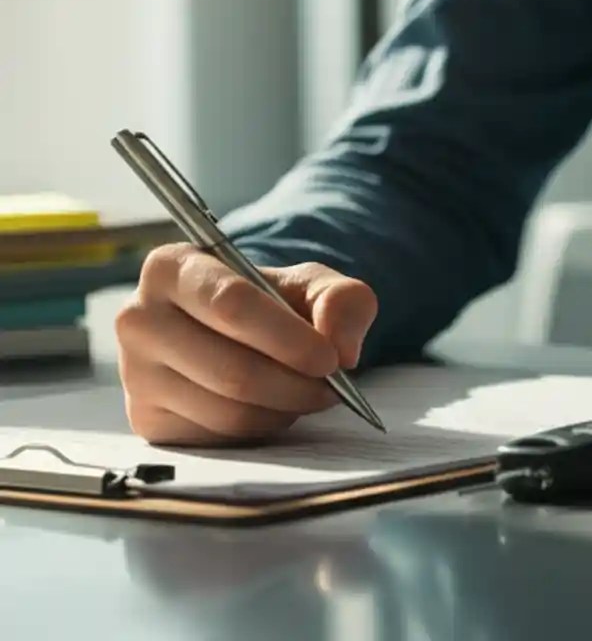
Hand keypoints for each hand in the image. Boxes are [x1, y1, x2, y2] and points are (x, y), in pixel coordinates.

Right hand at [115, 244, 377, 445]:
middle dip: (296, 384)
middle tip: (331, 385)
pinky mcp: (146, 420)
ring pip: (229, 410)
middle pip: (232, 369)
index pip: (230, 304)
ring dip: (284, 408)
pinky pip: (220, 437)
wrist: (236, 334)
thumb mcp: (313, 285)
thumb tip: (342, 351)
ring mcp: (135, 374)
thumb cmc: (271, 303)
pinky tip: (270, 405)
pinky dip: (261, 427)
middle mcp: (139, 319)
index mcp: (171, 268)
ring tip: (302, 390)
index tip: (329, 359)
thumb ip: (342, 301)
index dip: (287, 338)